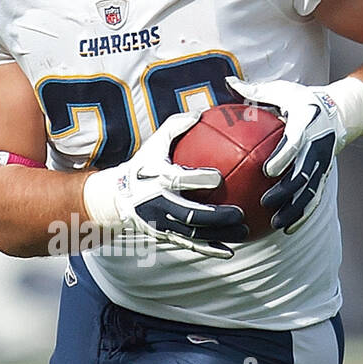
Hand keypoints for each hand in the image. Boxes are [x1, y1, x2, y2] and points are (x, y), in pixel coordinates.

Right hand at [83, 112, 247, 258]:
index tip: (218, 177)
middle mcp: (159, 203)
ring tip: (244, 232)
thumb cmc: (144, 164)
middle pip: (189, 214)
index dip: (197, 179)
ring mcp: (162, 223)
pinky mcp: (166, 236)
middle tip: (238, 213)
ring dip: (219, 235)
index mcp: (158, 178)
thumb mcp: (155, 142)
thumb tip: (203, 112)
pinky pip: (191, 245)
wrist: (118, 197)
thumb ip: (177, 126)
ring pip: (194, 234)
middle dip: (215, 216)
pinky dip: (210, 249)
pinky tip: (231, 251)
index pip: (178, 180)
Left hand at [227, 75, 362, 232]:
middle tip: (266, 202)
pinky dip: (301, 215)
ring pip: (310, 191)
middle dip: (286, 191)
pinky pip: (313, 198)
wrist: (340, 112)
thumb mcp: (282, 90)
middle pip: (303, 173)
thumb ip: (255, 91)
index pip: (295, 142)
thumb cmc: (302, 100)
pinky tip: (286, 230)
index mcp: (305, 124)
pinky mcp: (323, 176)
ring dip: (294, 210)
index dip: (284, 156)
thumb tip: (226, 82)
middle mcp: (316, 146)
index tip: (267, 169)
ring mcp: (321, 164)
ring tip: (276, 224)